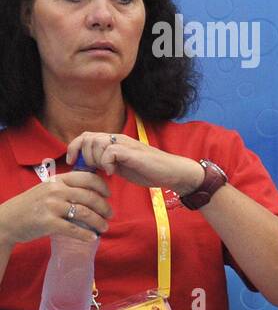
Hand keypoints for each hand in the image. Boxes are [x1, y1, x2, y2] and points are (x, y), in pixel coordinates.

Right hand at [0, 171, 111, 246]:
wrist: (8, 220)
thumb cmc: (31, 205)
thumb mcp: (47, 189)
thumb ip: (66, 188)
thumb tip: (93, 193)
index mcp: (57, 180)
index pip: (87, 178)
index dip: (102, 187)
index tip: (108, 195)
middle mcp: (56, 190)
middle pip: (90, 197)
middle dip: (104, 207)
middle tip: (110, 215)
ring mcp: (52, 206)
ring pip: (85, 213)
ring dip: (99, 222)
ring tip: (104, 227)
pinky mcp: (48, 223)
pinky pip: (74, 229)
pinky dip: (86, 234)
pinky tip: (92, 237)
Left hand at [66, 131, 204, 193]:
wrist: (172, 172)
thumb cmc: (148, 171)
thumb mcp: (121, 166)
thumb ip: (105, 163)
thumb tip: (86, 167)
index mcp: (113, 141)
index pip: (86, 136)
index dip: (74, 148)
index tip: (73, 163)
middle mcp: (117, 139)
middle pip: (87, 138)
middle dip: (84, 156)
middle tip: (95, 170)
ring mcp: (125, 144)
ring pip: (96, 143)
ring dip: (95, 160)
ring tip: (106, 171)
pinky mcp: (131, 152)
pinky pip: (109, 152)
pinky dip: (107, 164)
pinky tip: (114, 173)